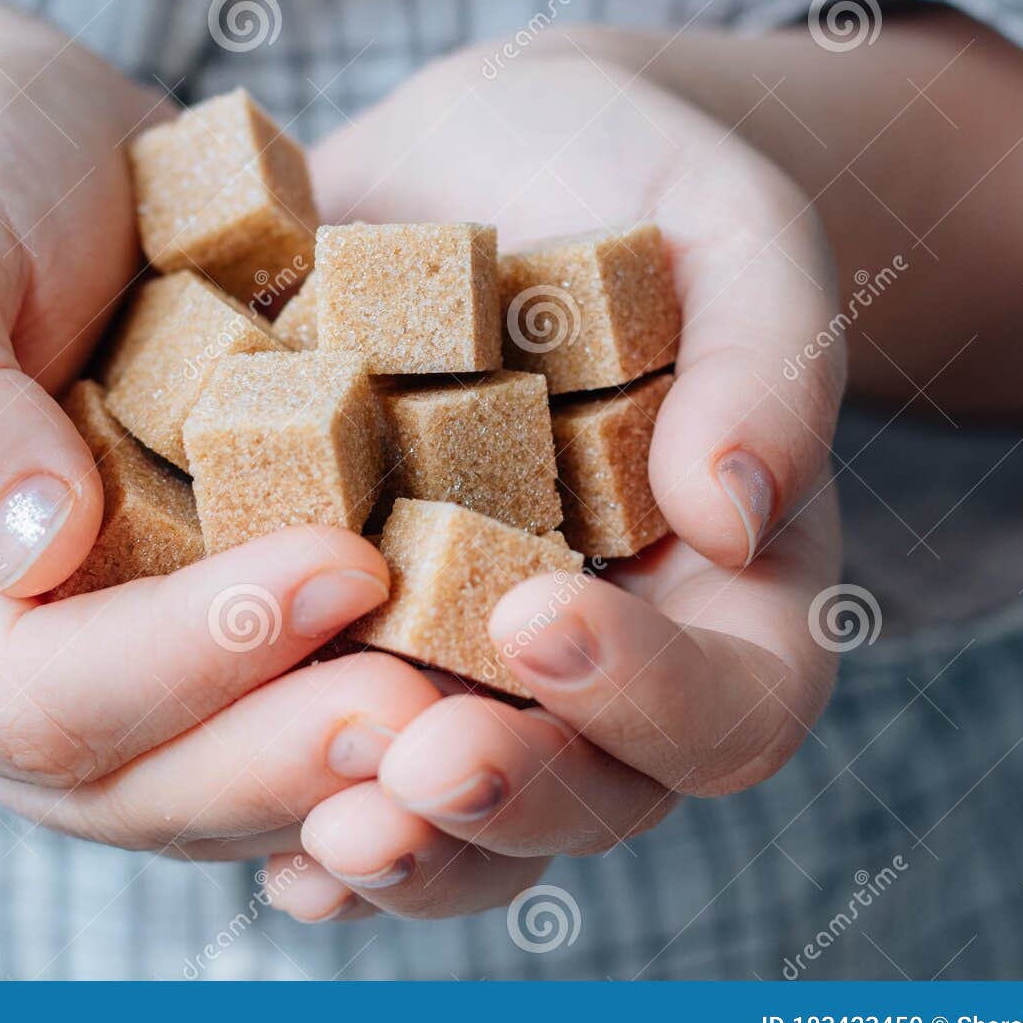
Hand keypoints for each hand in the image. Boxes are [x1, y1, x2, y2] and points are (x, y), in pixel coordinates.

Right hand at [0, 26, 436, 869]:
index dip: (188, 657)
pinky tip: (465, 688)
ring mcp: (109, 664)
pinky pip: (275, 715)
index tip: (341, 565)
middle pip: (131, 784)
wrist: (30, 159)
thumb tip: (36, 550)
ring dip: (340, 769)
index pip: (32, 694)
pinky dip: (362, 717)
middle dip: (280, 758)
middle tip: (429, 717)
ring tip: (468, 721)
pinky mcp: (202, 636)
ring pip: (214, 786)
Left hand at [267, 34, 843, 919]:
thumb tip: (730, 513)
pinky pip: (340, 769)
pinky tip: (259, 842)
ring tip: (322, 834)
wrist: (469, 174)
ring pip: (462, 817)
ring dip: (402, 848)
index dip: (651, 695)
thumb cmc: (626, 186)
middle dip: (510, 798)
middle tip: (417, 768)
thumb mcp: (726, 231)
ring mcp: (474, 671)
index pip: (732, 705)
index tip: (541, 615)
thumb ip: (764, 358)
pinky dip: (298, 818)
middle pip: (594, 798)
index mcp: (727, 595)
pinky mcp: (358, 646)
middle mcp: (603, 665)